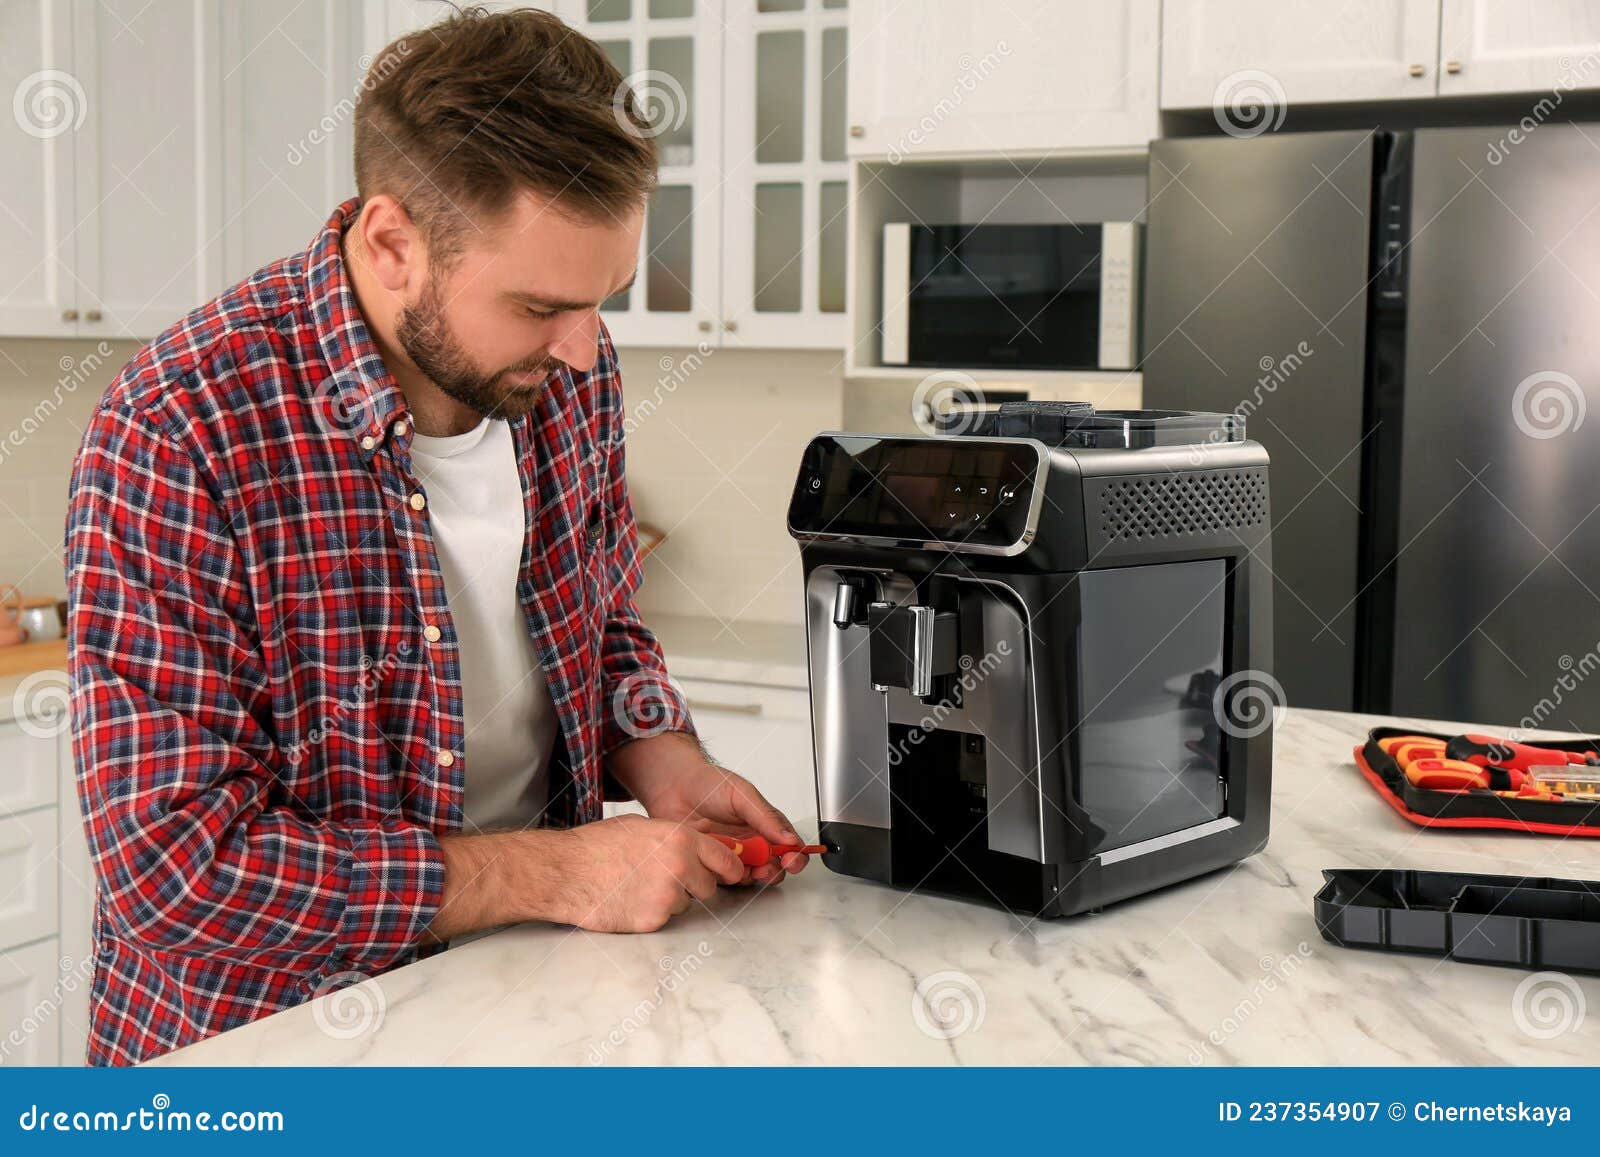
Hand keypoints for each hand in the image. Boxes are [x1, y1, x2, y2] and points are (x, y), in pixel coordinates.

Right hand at [543, 814, 744, 932]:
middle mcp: (679, 866)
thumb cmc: (597, 847)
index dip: (729, 868)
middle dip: (695, 885)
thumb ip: (674, 838)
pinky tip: (630, 900)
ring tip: (638, 887)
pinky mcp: (653, 920)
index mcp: (679, 838)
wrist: (565, 873)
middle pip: (709, 886)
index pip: (725, 858)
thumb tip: (698, 847)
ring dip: (671, 899)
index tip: (731, 874)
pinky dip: (652, 913)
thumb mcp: (641, 827)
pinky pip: (665, 919)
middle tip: (668, 880)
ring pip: (686, 904)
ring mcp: (667, 896)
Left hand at [608, 732, 814, 885]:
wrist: (672, 785)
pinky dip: (725, 875)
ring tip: (745, 867)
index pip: (788, 846)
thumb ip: (766, 817)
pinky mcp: (709, 863)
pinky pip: (722, 877)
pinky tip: (721, 865)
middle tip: (767, 868)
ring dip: (750, 876)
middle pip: (772, 866)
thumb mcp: (742, 795)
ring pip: (749, 875)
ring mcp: (729, 854)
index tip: (792, 861)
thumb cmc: (707, 783)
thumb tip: (789, 839)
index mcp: (762, 825)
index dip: (794, 856)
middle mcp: (748, 842)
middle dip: (773, 871)